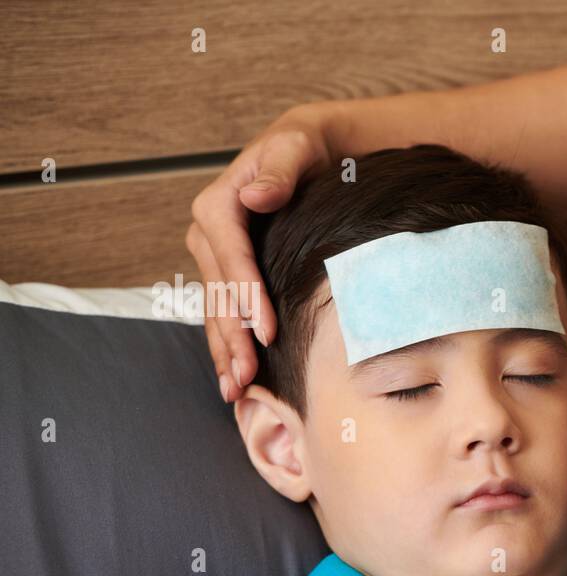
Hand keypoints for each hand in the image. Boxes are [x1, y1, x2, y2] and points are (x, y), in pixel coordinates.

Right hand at [187, 104, 335, 401]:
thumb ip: (280, 171)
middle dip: (232, 338)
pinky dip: (230, 346)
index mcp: (219, 205)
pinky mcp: (230, 274)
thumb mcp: (296, 147)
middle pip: (219, 293)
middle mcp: (209, 234)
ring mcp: (216, 257)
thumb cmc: (306, 150)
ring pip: (217, 311)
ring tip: (235, 390)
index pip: (230, 256)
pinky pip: (225, 314)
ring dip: (225, 352)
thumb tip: (257, 194)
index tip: (267, 329)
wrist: (310, 152)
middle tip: (246, 379)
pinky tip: (236, 379)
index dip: (247, 294)